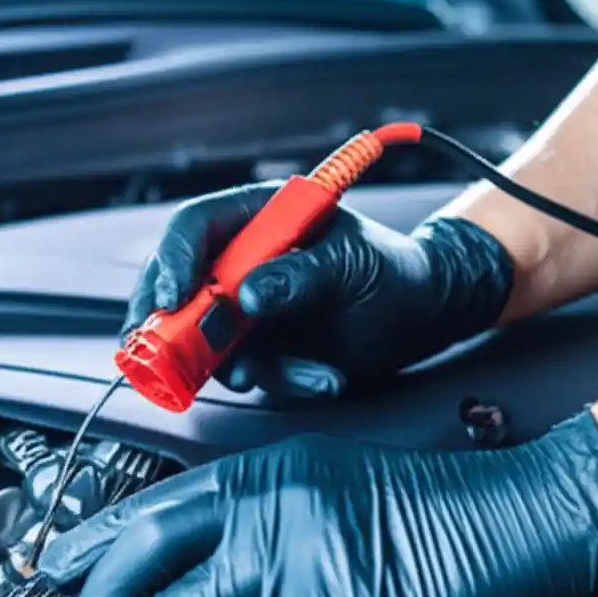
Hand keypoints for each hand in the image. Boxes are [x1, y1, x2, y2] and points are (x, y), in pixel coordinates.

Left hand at [38, 413, 597, 596]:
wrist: (521, 513)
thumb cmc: (444, 507)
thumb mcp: (339, 495)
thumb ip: (273, 526)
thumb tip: (213, 572)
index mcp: (270, 468)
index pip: (153, 503)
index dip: (92, 540)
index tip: (59, 566)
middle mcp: (269, 501)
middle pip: (142, 551)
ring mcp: (294, 551)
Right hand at [123, 183, 513, 398]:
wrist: (425, 315)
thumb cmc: (394, 271)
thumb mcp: (351, 264)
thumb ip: (300, 275)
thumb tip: (248, 293)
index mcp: (260, 216)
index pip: (195, 227)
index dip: (174, 260)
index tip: (172, 297)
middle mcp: (245, 260)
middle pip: (180, 287)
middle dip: (177, 327)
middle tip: (178, 357)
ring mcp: (249, 308)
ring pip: (209, 341)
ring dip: (246, 365)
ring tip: (306, 372)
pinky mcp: (265, 348)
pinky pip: (253, 371)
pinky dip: (287, 380)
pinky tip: (325, 378)